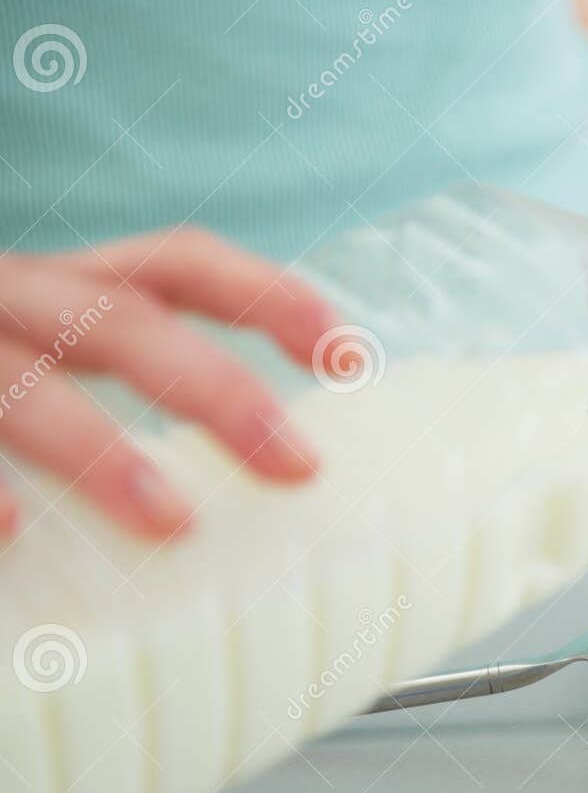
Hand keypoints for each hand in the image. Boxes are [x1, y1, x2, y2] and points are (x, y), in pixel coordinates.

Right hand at [0, 228, 332, 540]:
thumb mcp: (61, 343)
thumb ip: (135, 366)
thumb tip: (273, 459)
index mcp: (75, 286)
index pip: (182, 264)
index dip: (269, 295)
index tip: (349, 358)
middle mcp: (19, 302)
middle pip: (124, 324)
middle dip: (219, 390)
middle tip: (302, 467)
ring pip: (28, 393)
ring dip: (103, 452)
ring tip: (174, 521)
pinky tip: (12, 528)